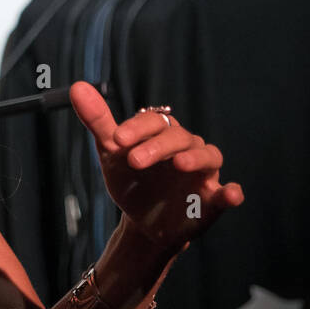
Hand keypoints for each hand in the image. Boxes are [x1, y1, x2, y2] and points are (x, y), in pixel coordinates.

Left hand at [69, 81, 243, 252]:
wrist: (142, 221)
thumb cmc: (132, 179)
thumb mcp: (112, 153)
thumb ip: (99, 121)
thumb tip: (77, 87)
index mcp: (162, 134)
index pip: (155, 122)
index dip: (137, 128)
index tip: (117, 139)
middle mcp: (187, 148)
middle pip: (179, 138)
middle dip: (158, 146)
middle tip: (134, 160)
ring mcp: (203, 173)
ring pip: (208, 156)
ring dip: (196, 158)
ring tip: (181, 164)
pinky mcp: (212, 200)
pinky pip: (228, 193)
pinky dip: (231, 192)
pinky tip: (229, 194)